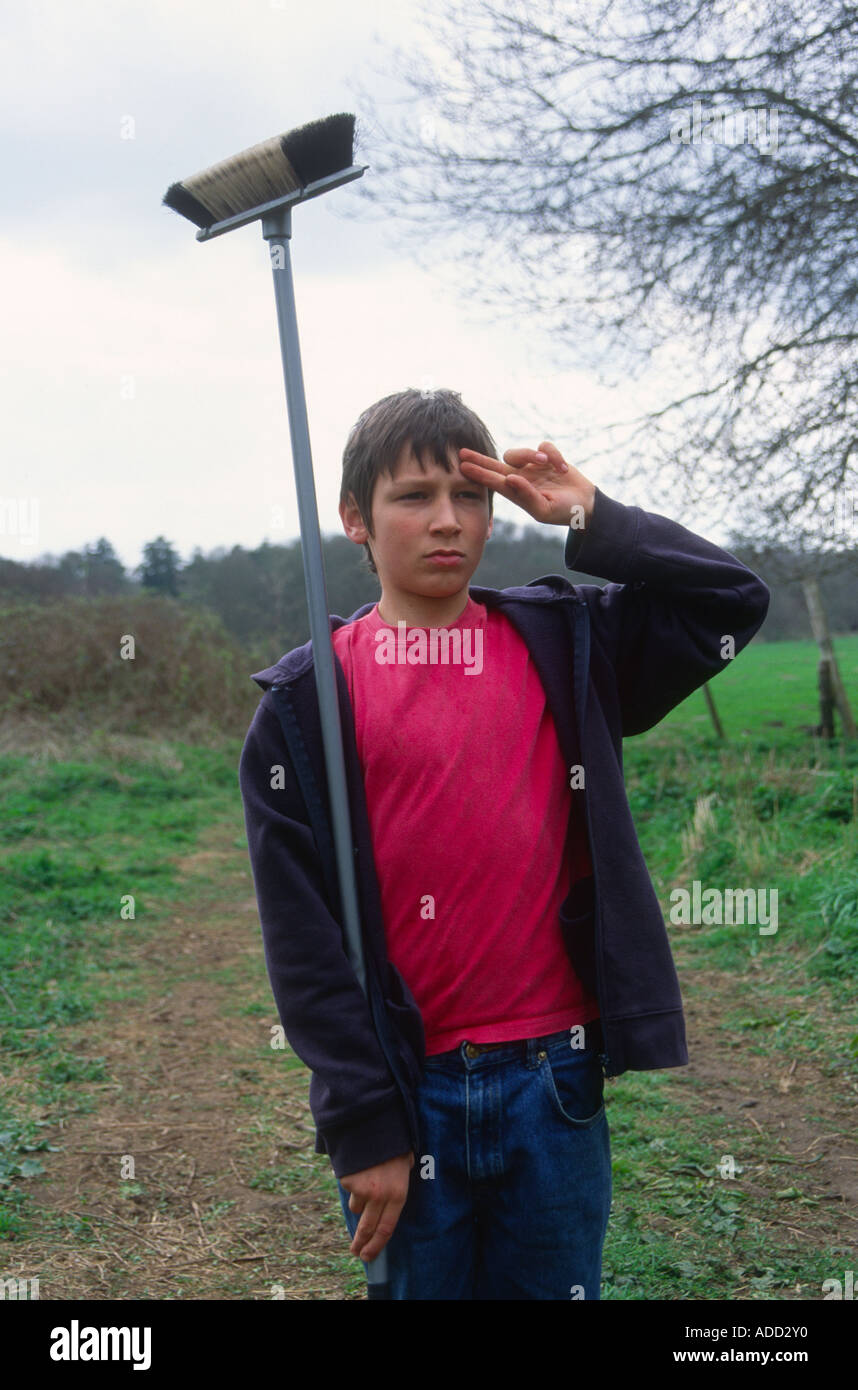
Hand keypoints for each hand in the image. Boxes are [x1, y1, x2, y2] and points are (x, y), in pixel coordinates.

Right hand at [339, 1151, 413, 1262]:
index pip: (387, 1228)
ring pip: (357, 1206)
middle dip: (360, 1242)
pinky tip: (358, 1167)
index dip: (377, 1246)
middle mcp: (380, 1196)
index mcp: (398, 1193)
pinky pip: (349, 1187)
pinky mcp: (347, 1180)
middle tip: (356, 1251)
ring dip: (359, 1202)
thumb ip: (400, 1179)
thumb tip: (394, 1189)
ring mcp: (361, 1189)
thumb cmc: (393, 1140)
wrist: (371, 1122)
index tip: (369, 1256)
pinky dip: (352, 1182)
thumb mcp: (405, 1160)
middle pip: (368, 1227)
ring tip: (366, 1181)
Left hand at [459, 440, 595, 528]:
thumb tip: (510, 478)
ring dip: (531, 454)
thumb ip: (526, 495)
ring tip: (546, 464)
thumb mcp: (544, 509)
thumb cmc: (563, 512)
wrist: (585, 505)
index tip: (462, 467)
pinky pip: (544, 447)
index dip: (478, 473)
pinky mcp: (548, 457)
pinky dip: (554, 455)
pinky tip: (562, 469)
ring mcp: (533, 467)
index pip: (494, 481)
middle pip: (495, 464)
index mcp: (517, 493)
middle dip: (480, 459)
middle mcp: (521, 477)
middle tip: (462, 452)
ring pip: (520, 452)